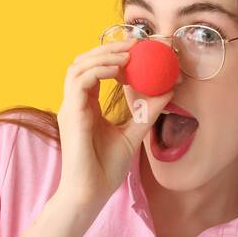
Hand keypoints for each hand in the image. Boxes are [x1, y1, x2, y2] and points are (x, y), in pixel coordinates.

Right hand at [56, 40, 174, 203]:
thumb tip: (167, 92)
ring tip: (128, 54)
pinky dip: (99, 70)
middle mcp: (75, 103)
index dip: (113, 56)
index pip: (94, 71)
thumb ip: (146, 112)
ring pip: (78, 66)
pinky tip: (119, 70)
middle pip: (83, 62)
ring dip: (104, 55)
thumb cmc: (105, 170)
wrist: (90, 193)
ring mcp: (70, 108)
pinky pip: (81, 81)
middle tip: (136, 42)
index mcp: (85, 106)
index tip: (138, 50)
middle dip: (108, 48)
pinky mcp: (71, 115)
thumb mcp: (132, 134)